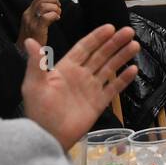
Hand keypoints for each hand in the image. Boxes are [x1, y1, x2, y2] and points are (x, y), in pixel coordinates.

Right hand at [17, 0, 64, 49]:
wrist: (23, 53)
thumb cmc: (34, 38)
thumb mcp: (37, 22)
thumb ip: (44, 12)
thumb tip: (57, 0)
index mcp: (28, 12)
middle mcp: (28, 15)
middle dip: (54, 0)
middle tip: (59, 9)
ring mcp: (31, 22)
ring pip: (44, 6)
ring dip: (55, 8)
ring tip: (57, 15)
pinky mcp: (36, 29)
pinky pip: (46, 16)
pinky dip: (54, 15)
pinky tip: (56, 19)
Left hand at [22, 25, 139, 150]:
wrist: (48, 137)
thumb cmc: (39, 111)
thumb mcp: (33, 85)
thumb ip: (36, 63)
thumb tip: (30, 41)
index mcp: (65, 68)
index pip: (84, 48)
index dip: (96, 37)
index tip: (110, 27)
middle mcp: (80, 76)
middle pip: (101, 55)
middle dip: (114, 43)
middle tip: (129, 31)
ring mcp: (91, 89)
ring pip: (110, 68)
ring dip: (122, 56)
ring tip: (135, 45)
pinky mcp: (99, 103)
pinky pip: (114, 88)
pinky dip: (124, 79)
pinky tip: (133, 69)